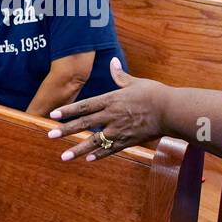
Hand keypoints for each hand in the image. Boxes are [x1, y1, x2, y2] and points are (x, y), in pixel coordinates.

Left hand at [46, 57, 167, 160]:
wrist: (171, 111)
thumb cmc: (154, 93)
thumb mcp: (135, 82)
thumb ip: (120, 75)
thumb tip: (112, 62)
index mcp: (111, 99)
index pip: (85, 105)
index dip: (68, 110)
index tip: (54, 115)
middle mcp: (111, 116)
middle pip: (84, 124)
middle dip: (66, 130)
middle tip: (50, 136)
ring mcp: (119, 130)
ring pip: (94, 141)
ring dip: (78, 149)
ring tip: (64, 156)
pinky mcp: (128, 141)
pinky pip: (111, 149)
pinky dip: (99, 155)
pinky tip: (89, 160)